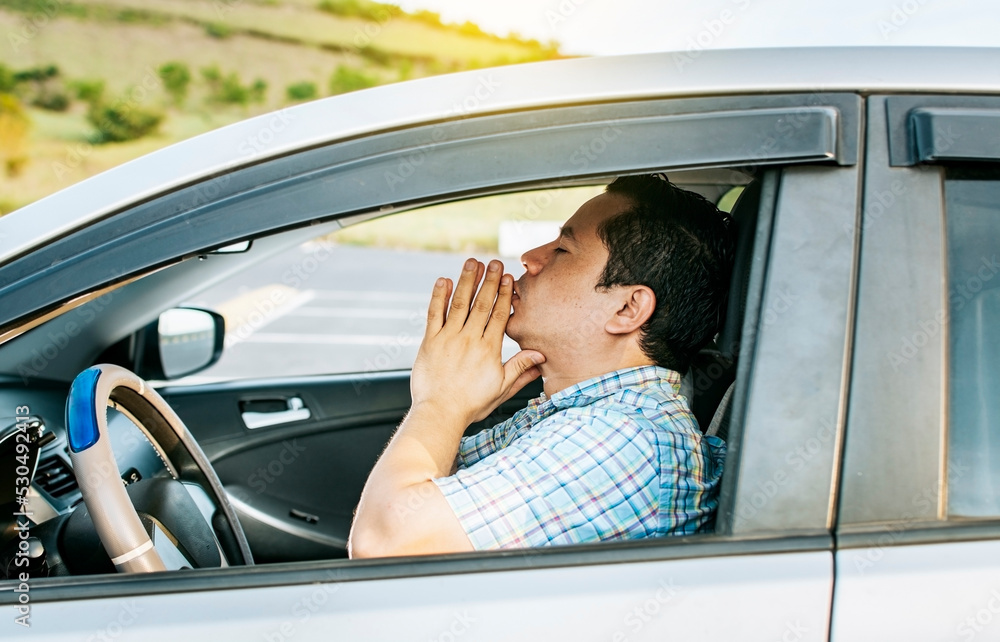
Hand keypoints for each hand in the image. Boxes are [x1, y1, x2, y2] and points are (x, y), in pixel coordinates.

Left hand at [411, 258, 544, 424]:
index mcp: (488, 349)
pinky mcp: (430, 341)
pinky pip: (434, 314)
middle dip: (488, 280)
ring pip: (459, 303)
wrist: (440, 413)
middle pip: (481, 303)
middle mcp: (469, 339)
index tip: (508, 277)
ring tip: (473, 262)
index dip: (503, 294)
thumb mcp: (501, 388)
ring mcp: (448, 338)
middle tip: (494, 261)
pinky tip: (444, 280)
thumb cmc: (471, 404)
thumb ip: (520, 369)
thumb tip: (540, 356)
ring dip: (466, 280)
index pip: (498, 315)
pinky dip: (439, 296)